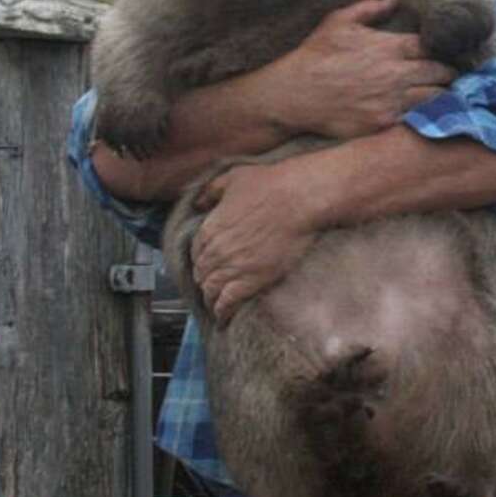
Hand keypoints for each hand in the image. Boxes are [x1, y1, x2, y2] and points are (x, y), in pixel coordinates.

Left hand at [189, 155, 325, 323]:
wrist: (299, 198)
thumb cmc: (271, 185)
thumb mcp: (233, 178)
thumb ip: (211, 191)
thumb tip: (199, 203)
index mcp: (209, 228)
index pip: (196, 253)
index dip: (201, 262)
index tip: (207, 267)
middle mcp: (216, 251)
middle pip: (202, 275)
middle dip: (205, 282)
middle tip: (212, 288)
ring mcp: (234, 267)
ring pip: (212, 291)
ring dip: (211, 300)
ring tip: (216, 306)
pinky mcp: (253, 280)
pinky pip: (229, 302)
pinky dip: (223, 312)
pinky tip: (223, 318)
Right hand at [267, 0, 459, 139]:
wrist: (294, 93)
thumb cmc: (316, 55)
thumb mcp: (339, 22)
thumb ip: (370, 9)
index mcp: (390, 47)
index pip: (433, 47)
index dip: (444, 50)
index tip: (447, 53)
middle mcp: (397, 74)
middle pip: (442, 73)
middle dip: (450, 74)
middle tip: (453, 76)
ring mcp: (392, 100)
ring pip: (436, 99)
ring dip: (444, 96)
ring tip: (447, 95)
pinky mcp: (384, 122)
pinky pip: (418, 119)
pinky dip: (427, 116)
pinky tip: (431, 115)